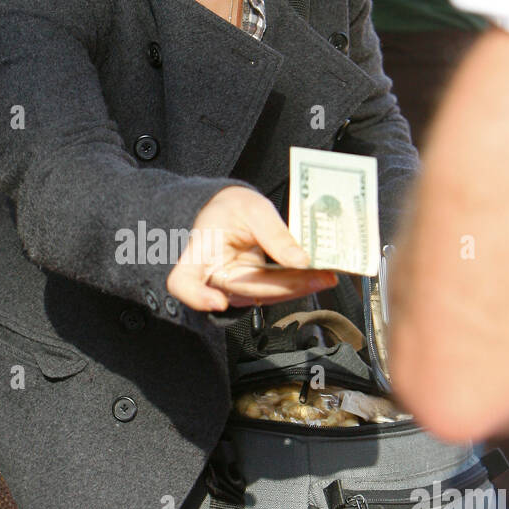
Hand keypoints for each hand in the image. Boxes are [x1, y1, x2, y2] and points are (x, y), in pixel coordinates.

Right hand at [166, 185, 337, 311]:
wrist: (226, 209)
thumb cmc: (228, 206)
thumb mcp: (251, 209)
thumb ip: (274, 234)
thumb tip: (300, 261)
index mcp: (198, 254)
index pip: (183, 282)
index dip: (196, 296)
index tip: (217, 302)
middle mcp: (211, 278)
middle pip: (246, 292)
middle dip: (286, 287)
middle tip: (321, 276)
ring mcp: (231, 287)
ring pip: (264, 295)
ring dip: (297, 288)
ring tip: (326, 275)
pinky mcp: (248, 288)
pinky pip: (272, 291)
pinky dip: (295, 284)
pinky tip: (317, 275)